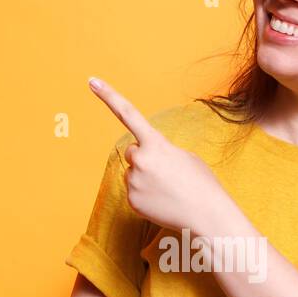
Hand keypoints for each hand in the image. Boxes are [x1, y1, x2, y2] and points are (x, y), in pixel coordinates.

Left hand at [88, 77, 227, 234]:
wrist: (206, 215)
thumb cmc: (201, 183)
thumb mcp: (185, 156)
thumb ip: (161, 151)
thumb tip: (146, 159)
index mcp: (155, 144)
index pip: (128, 114)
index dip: (109, 96)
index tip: (92, 81)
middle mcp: (140, 160)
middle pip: (133, 152)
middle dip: (146, 158)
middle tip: (169, 173)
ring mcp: (134, 182)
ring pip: (134, 173)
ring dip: (147, 178)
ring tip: (169, 189)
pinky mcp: (131, 201)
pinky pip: (134, 191)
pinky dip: (146, 195)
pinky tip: (163, 201)